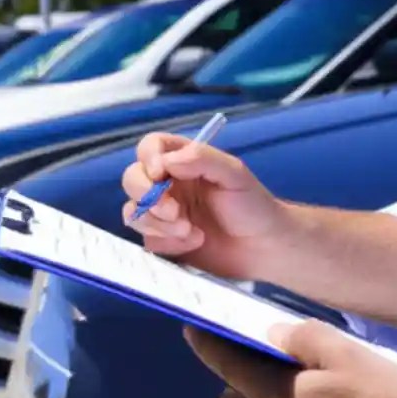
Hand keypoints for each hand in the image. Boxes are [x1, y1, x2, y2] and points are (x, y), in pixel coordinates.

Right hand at [121, 131, 290, 278]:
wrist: (264, 250)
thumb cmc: (253, 206)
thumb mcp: (234, 173)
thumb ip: (202, 158)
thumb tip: (166, 161)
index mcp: (183, 161)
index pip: (150, 147)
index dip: (148, 158)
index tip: (160, 173)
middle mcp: (167, 184)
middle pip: (132, 178)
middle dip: (147, 195)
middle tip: (174, 211)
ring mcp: (162, 214)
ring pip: (134, 211)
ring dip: (158, 223)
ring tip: (190, 231)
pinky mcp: (163, 240)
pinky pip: (147, 239)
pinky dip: (167, 242)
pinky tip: (193, 243)